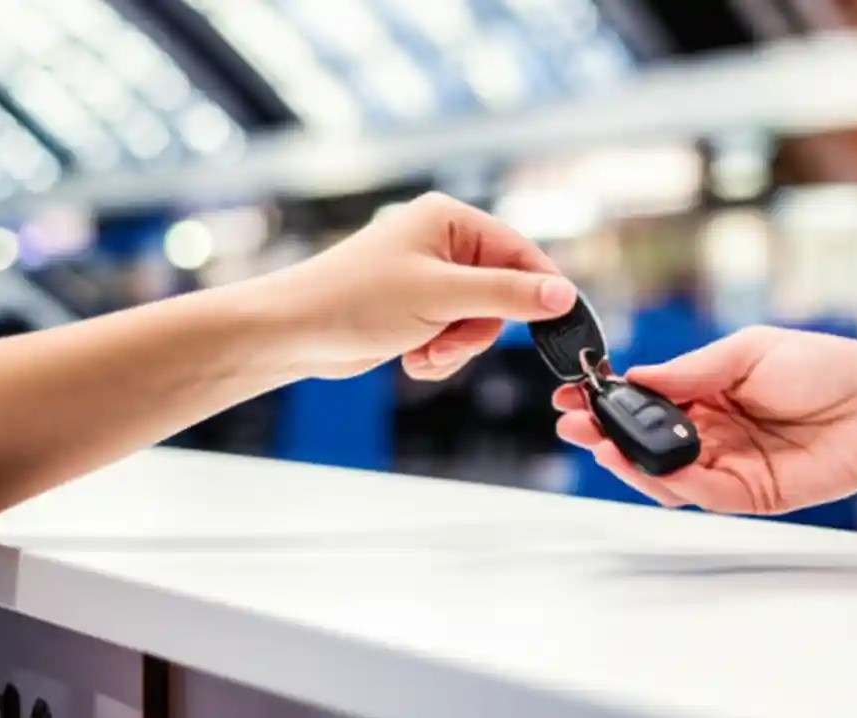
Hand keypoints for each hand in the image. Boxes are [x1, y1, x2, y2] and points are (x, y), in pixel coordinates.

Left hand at [264, 192, 575, 379]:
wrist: (293, 334)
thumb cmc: (355, 300)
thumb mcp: (442, 297)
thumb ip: (507, 295)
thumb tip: (563, 294)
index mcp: (450, 220)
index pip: (521, 252)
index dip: (539, 290)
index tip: (558, 324)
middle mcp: (442, 243)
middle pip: (503, 293)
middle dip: (479, 330)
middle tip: (449, 344)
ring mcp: (430, 278)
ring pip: (479, 322)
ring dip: (457, 347)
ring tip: (423, 353)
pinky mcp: (417, 310)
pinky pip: (454, 336)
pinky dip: (439, 355)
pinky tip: (411, 358)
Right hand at [553, 326, 856, 513]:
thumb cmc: (827, 367)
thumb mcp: (747, 352)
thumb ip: (691, 372)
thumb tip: (637, 377)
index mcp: (712, 393)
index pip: (649, 402)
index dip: (610, 400)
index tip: (574, 394)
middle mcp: (716, 432)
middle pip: (649, 442)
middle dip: (606, 434)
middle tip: (573, 425)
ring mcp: (732, 466)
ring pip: (667, 474)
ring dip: (629, 462)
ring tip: (601, 444)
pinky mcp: (753, 495)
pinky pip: (704, 494)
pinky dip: (673, 483)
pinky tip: (650, 464)